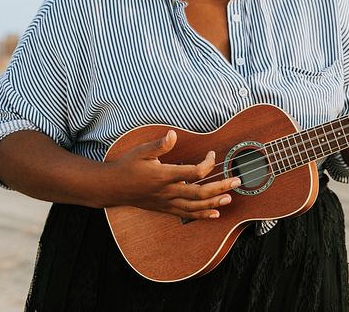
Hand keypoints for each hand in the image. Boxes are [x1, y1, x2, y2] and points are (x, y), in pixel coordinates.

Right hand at [102, 130, 240, 219]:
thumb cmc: (126, 166)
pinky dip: (202, 215)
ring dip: (214, 202)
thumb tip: (173, 134)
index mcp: (164, 175)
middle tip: (237, 181)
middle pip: (200, 193)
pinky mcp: (164, 208)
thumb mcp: (140, 151)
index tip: (212, 155)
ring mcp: (166, 203)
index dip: (207, 164)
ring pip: (195, 207)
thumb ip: (159, 144)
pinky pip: (186, 214)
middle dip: (221, 187)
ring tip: (230, 198)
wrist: (111, 188)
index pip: (194, 173)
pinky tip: (215, 213)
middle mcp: (167, 192)